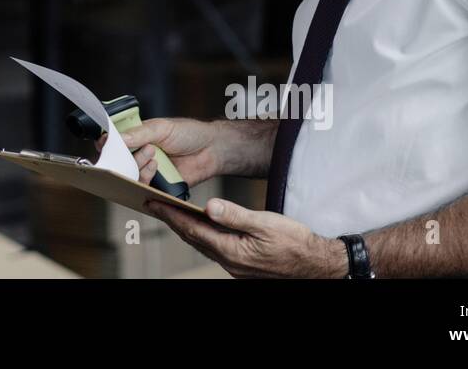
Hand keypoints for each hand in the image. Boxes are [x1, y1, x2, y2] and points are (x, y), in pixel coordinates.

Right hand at [96, 117, 223, 186]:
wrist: (212, 150)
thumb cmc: (188, 134)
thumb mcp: (162, 128)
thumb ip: (139, 133)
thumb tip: (118, 138)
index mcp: (137, 136)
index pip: (114, 141)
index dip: (106, 143)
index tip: (105, 143)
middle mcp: (139, 154)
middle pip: (118, 161)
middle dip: (121, 157)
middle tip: (132, 151)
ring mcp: (147, 170)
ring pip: (129, 175)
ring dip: (138, 166)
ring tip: (153, 156)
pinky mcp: (157, 185)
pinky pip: (143, 187)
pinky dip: (146, 178)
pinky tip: (156, 168)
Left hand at [144, 198, 346, 278]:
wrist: (315, 264)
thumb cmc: (295, 243)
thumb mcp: (266, 223)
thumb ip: (235, 215)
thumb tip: (208, 206)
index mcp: (231, 250)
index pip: (192, 229)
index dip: (170, 214)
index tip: (153, 202)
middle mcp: (228, 261)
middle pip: (192, 237)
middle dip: (171, 220)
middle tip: (153, 205)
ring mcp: (234, 265)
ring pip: (201, 243)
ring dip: (184, 227)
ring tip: (169, 212)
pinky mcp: (241, 264)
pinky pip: (214, 247)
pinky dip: (201, 234)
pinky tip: (200, 225)